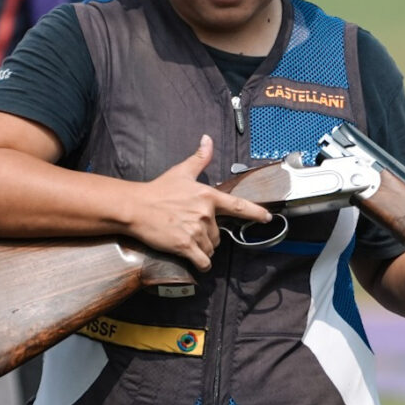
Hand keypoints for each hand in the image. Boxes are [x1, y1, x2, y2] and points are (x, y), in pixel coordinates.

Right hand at [129, 135, 271, 271]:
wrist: (136, 207)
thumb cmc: (158, 190)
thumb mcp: (181, 171)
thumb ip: (199, 158)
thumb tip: (207, 139)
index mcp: (208, 196)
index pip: (239, 206)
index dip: (256, 213)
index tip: (268, 218)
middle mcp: (206, 214)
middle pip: (219, 234)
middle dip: (209, 235)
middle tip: (192, 229)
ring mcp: (196, 231)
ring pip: (211, 248)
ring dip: (203, 248)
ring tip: (188, 240)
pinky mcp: (185, 246)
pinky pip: (202, 261)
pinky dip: (201, 264)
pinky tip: (197, 262)